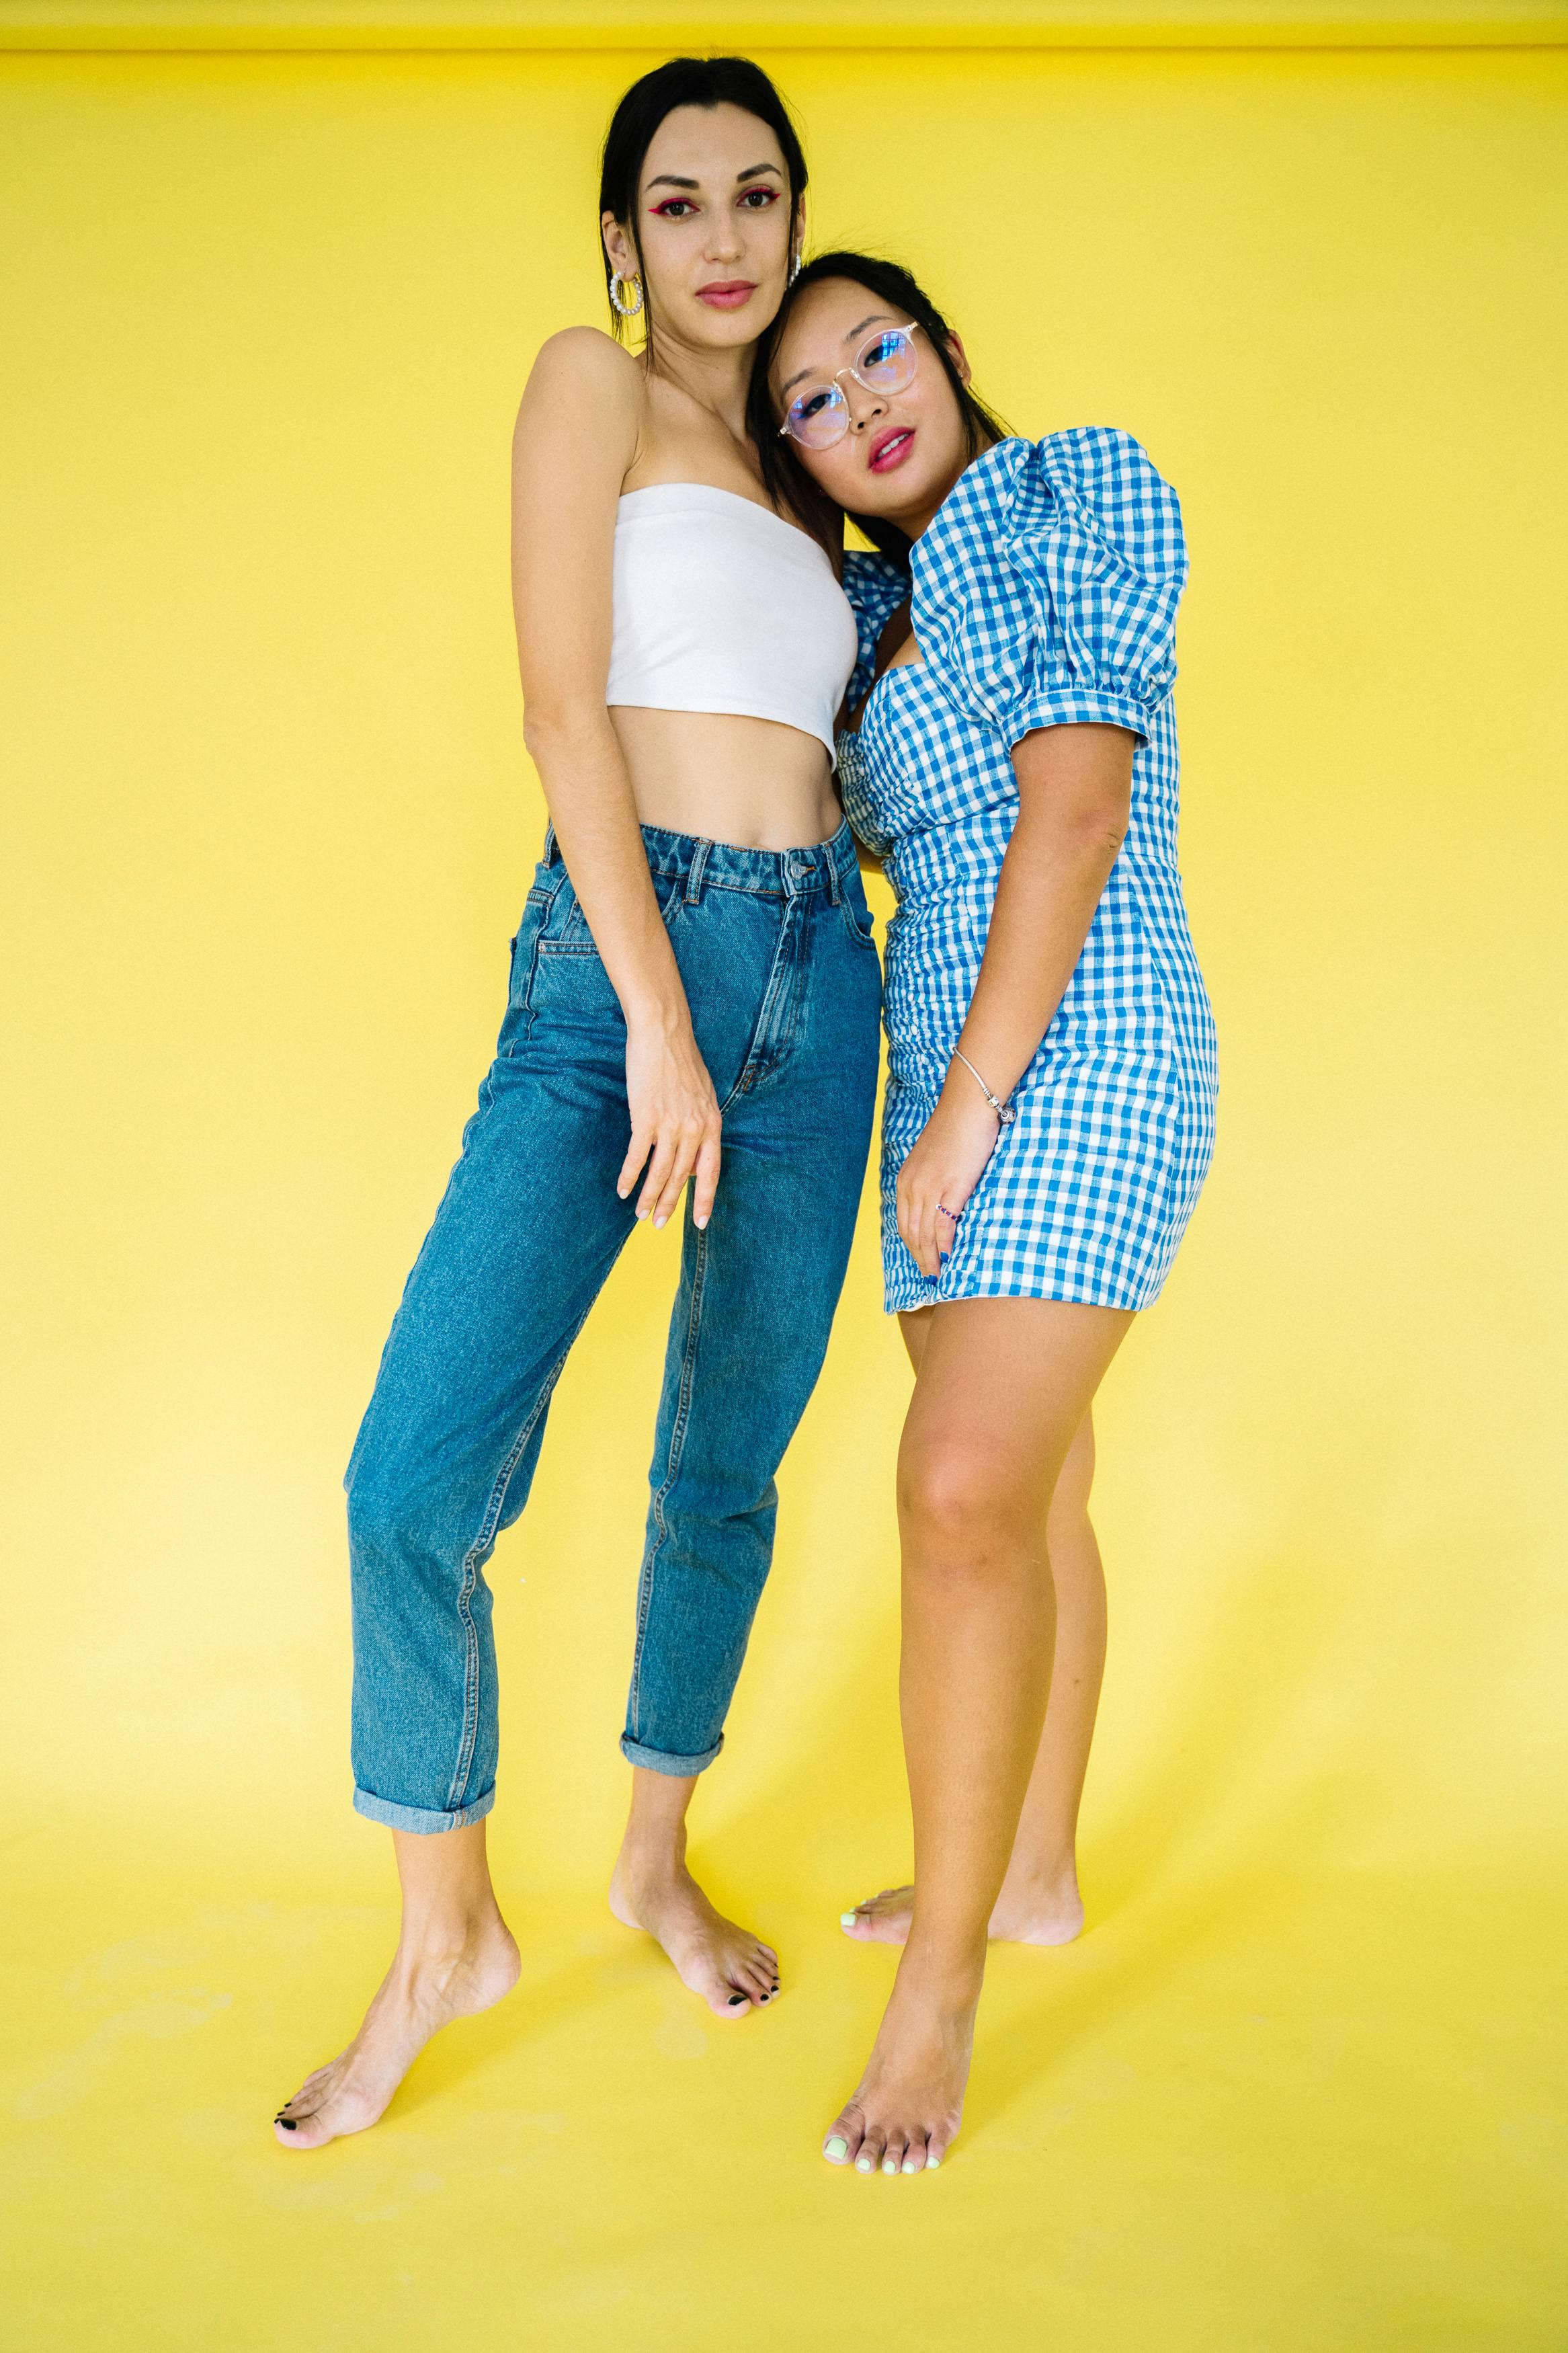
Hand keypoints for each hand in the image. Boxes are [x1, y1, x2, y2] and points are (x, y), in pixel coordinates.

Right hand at [619, 1019, 722, 1230]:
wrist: (663, 1033)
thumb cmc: (681, 1062)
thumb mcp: (704, 1096)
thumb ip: (702, 1127)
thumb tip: (695, 1161)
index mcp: (711, 1124)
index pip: (711, 1171)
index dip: (704, 1199)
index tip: (699, 1223)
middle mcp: (694, 1128)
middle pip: (682, 1177)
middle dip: (669, 1205)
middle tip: (657, 1224)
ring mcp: (670, 1124)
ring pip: (660, 1172)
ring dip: (648, 1197)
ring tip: (640, 1214)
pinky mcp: (646, 1117)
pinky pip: (637, 1156)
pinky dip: (629, 1176)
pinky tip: (622, 1189)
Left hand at [896, 1082, 1002, 1278]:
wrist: (967, 1107)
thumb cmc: (955, 1130)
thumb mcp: (933, 1159)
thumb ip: (930, 1181)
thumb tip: (939, 1204)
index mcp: (905, 1180)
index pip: (904, 1223)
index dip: (911, 1247)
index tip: (920, 1263)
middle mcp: (912, 1187)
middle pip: (912, 1234)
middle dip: (919, 1259)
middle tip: (930, 1279)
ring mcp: (929, 1189)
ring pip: (925, 1234)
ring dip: (931, 1258)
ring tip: (939, 1276)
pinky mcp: (950, 1188)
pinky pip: (943, 1225)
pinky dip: (944, 1244)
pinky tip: (948, 1257)